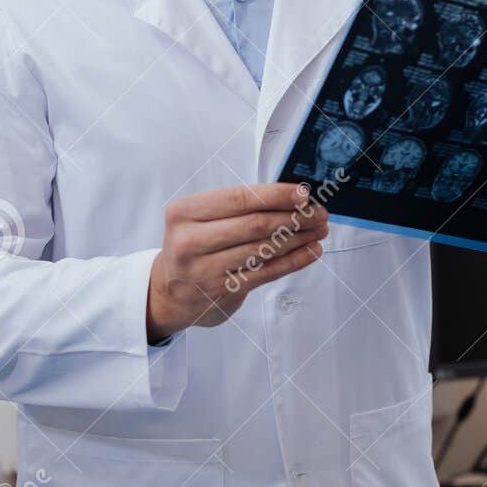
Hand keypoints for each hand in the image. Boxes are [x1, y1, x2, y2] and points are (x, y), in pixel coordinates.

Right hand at [146, 182, 327, 342]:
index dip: (276, 195)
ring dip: (298, 238)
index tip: (303, 194)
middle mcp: (191, 240)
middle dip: (293, 217)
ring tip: (318, 230)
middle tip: (318, 213)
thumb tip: (289, 197)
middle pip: (254, 224)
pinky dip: (293, 260)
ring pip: (263, 249)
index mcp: (185, 212)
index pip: (239, 198)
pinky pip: (266, 272)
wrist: (167, 293)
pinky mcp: (223, 291)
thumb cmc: (191, 247)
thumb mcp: (198, 219)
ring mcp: (205, 269)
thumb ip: (236, 208)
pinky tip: (310, 251)